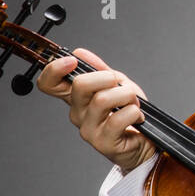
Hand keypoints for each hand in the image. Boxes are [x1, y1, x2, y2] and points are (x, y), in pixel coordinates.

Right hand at [38, 47, 156, 173]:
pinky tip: (137, 118)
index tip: (72, 61)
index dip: (54, 69)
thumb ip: (99, 70)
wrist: (146, 140)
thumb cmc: (129, 114)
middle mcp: (78, 113)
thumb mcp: (116, 85)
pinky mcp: (103, 142)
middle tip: (120, 86)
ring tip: (133, 103)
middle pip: (79, 84)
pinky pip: (118, 118)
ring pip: (102, 99)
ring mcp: (88, 129)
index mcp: (76, 97)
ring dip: (127, 95)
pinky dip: (134, 112)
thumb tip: (80, 53)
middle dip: (107, 77)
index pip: (48, 84)